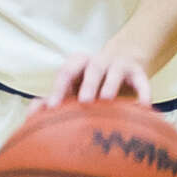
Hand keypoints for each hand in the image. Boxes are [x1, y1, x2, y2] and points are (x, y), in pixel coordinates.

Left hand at [30, 49, 151, 114]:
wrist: (124, 62)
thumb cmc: (91, 83)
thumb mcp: (75, 88)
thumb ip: (56, 99)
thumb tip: (33, 114)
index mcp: (78, 65)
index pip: (66, 72)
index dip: (59, 88)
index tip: (52, 107)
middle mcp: (98, 62)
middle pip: (91, 68)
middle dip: (87, 84)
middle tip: (83, 102)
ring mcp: (119, 65)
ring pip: (114, 71)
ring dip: (110, 84)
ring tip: (107, 99)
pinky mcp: (138, 72)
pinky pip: (142, 81)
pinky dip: (143, 92)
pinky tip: (143, 106)